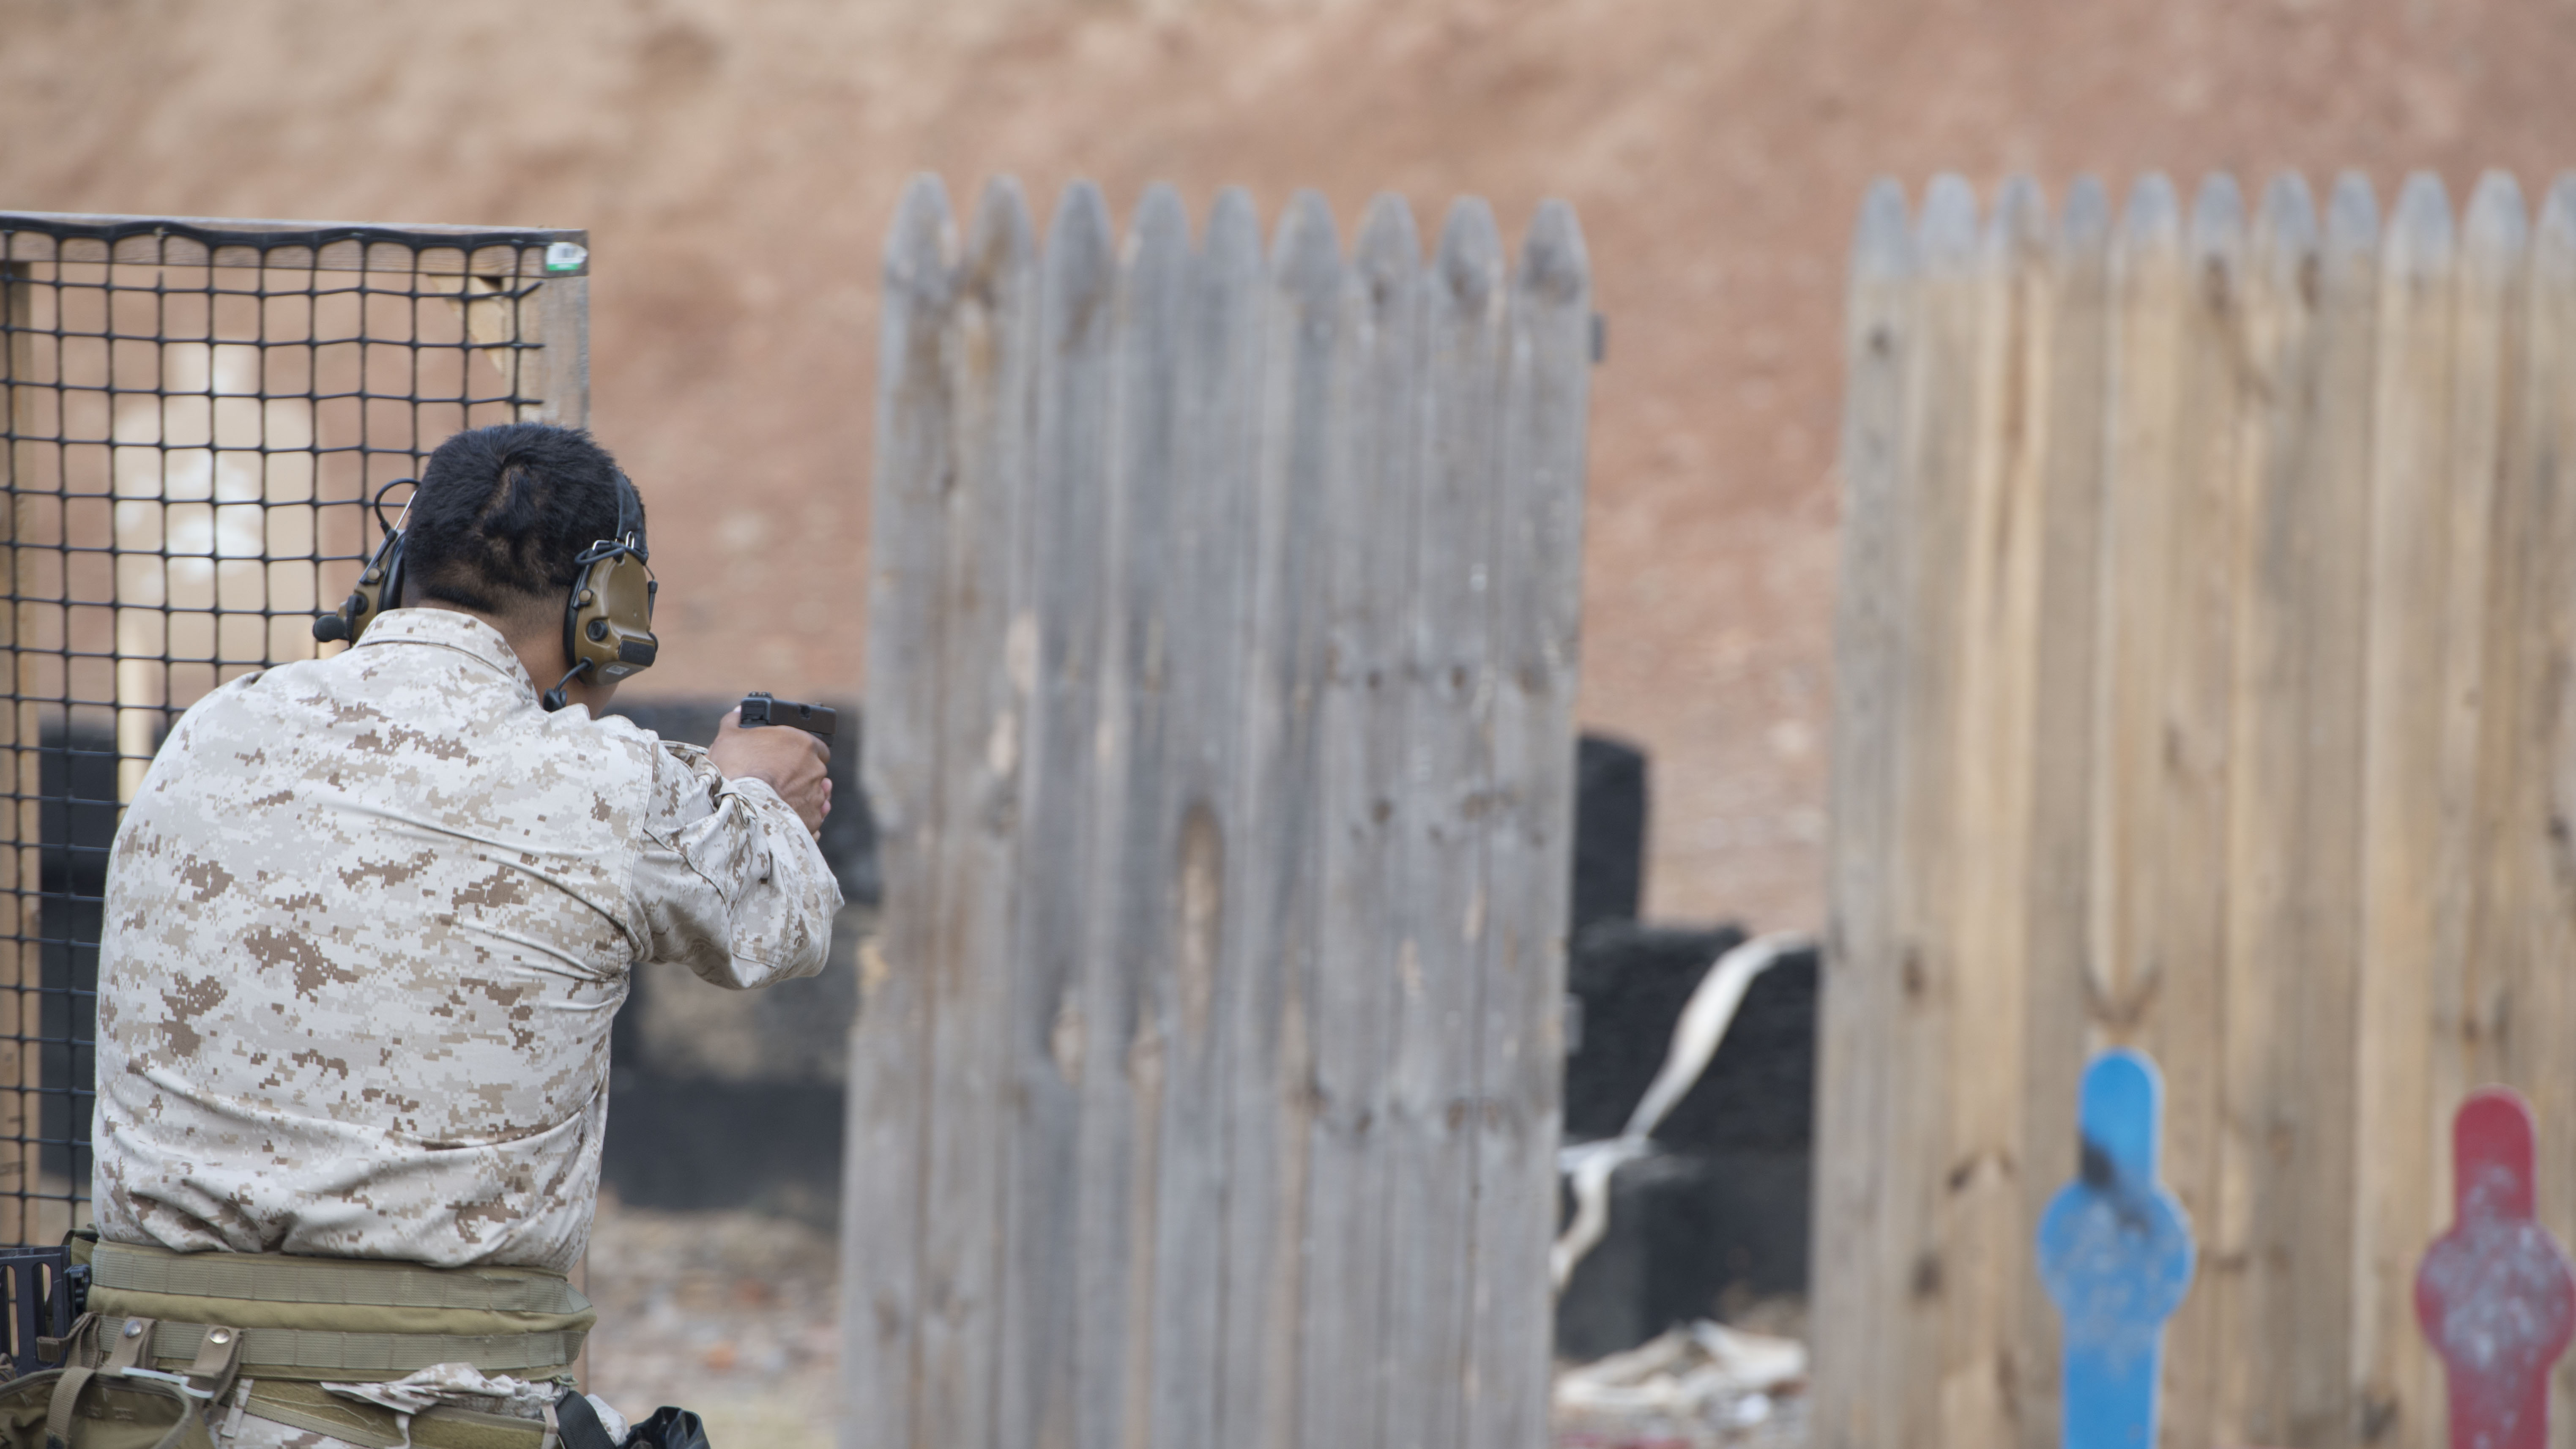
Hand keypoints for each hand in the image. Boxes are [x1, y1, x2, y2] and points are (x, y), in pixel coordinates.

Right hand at [708, 708, 832, 834]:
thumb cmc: (734, 769)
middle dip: (801, 775)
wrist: (736, 808)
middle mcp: (815, 768)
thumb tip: (738, 712)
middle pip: (815, 770)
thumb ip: (735, 721)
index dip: (801, 752)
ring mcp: (816, 795)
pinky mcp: (811, 820)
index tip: (788, 758)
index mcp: (802, 743)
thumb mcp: (728, 738)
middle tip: (780, 780)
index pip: (814, 745)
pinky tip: (786, 817)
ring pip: (816, 795)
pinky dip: (803, 818)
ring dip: (803, 796)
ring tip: (780, 800)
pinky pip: (813, 818)